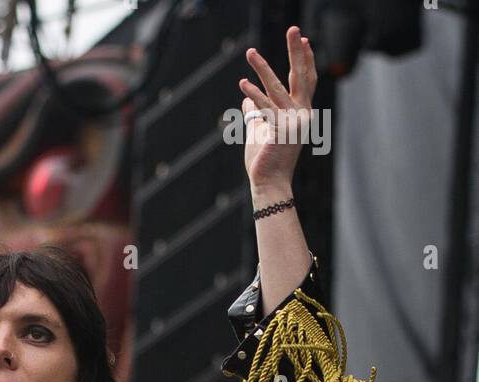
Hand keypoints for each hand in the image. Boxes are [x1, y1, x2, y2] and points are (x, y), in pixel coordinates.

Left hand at [238, 26, 317, 193]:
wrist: (270, 184)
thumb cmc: (265, 161)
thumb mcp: (259, 131)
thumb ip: (255, 113)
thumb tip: (246, 99)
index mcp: (302, 113)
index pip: (308, 81)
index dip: (307, 60)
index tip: (305, 40)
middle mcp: (302, 114)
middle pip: (301, 75)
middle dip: (296, 51)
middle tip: (294, 28)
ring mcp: (293, 121)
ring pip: (277, 87)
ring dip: (263, 68)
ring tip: (250, 52)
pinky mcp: (280, 129)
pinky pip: (265, 107)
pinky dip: (253, 95)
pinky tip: (243, 84)